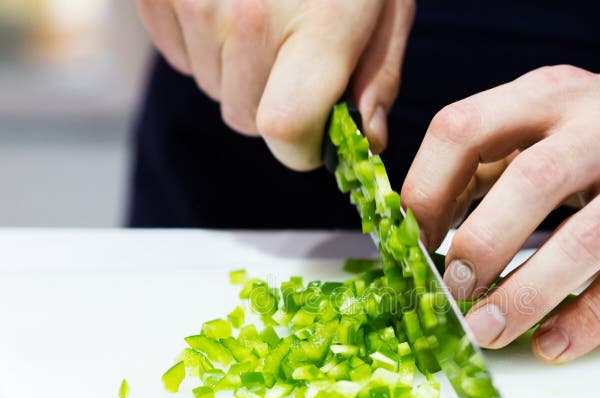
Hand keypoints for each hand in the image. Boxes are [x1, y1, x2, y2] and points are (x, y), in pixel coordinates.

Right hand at [136, 0, 414, 169]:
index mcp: (318, 28)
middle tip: (295, 62)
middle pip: (247, 119)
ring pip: (213, 89)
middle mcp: (249, 18)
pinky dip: (206, 47)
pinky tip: (231, 6)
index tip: (314, 137)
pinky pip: (180, 56)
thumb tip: (365, 142)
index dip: (301, 148)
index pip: (285, 132)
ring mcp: (195, 1)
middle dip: (275, 107)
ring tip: (265, 20)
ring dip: (240, 74)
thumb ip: (376, 77)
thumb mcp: (385, 6)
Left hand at [402, 64, 599, 362]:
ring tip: (487, 328)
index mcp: (552, 96)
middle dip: (481, 244)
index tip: (412, 238)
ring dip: (526, 294)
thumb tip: (423, 223)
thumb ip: (491, 161)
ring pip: (584, 241)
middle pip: (531, 182)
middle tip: (453, 288)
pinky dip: (583, 323)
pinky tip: (550, 343)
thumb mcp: (553, 119)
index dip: (427, 189)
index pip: (468, 128)